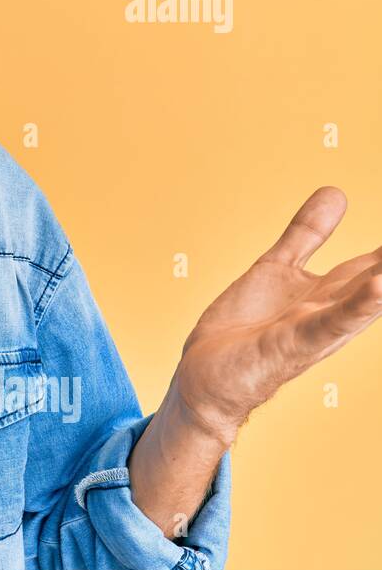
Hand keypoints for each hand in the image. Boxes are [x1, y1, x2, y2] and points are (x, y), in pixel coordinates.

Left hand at [173, 186, 381, 443]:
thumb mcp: (277, 267)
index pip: (374, 265)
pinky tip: (378, 286)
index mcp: (330, 293)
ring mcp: (313, 330)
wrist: (205, 376)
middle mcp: (330, 312)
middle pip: (377, 282)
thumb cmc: (246, 327)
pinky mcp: (292, 344)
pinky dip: (355, 306)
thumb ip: (307, 234)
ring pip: (363, 301)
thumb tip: (336, 192)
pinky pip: (329, 323)